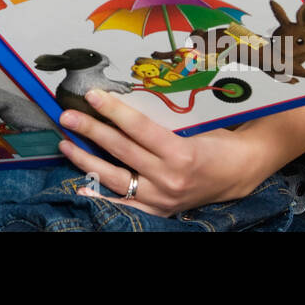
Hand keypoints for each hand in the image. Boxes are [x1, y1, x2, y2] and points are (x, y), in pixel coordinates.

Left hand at [55, 89, 254, 216]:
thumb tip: (120, 104)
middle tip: (68, 116)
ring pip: (115, 177)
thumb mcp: (193, 126)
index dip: (113, 110)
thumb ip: (160, 120)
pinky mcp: (159, 210)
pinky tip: (82, 185)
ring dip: (87, 160)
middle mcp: (169, 178)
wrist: (238, 172)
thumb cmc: (216, 141)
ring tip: (66, 144)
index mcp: (181, 152)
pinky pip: (124, 204)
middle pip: (121, 150)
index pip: (138, 128)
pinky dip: (101, 196)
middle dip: (91, 130)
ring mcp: (162, 198)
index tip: (92, 95)